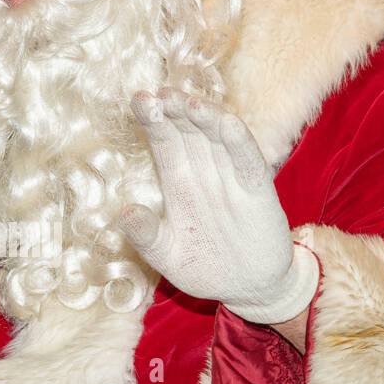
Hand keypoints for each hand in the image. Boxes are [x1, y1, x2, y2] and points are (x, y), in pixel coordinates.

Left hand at [119, 88, 318, 323]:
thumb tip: (124, 214)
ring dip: (204, 118)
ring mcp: (232, 180)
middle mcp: (204, 174)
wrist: (250, 290)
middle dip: (174, 111)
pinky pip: (248, 161)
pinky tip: (226, 123)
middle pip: (188, 133)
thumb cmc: (206, 268)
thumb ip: (147, 237)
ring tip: (187, 102)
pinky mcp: (258, 193)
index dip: (153, 120)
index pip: (165, 143)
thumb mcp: (168, 257)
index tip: (139, 99)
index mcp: (179, 183)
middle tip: (159, 93)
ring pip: (217, 139)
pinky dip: (238, 142)